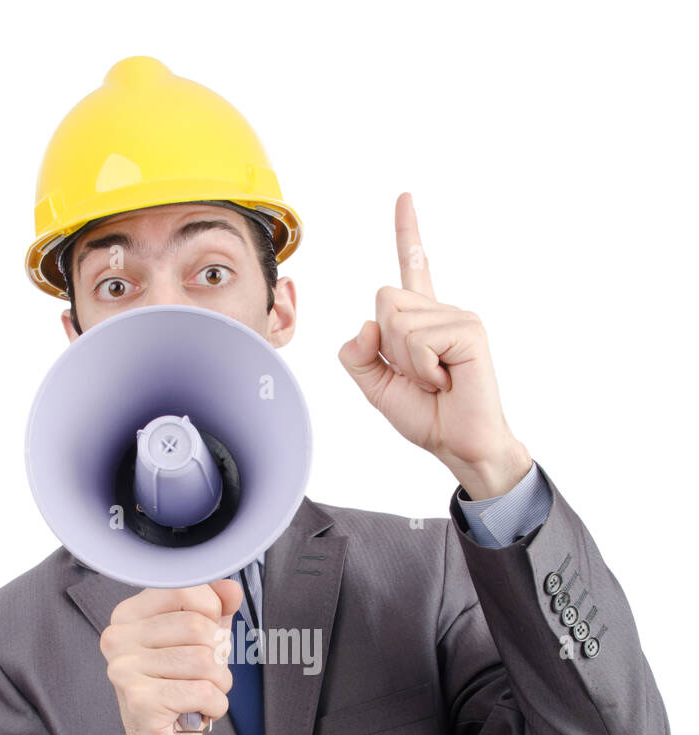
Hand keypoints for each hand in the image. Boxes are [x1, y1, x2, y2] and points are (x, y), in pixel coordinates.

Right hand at [100, 580, 241, 734]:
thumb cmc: (178, 690)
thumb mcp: (199, 642)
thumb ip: (214, 610)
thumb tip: (230, 588)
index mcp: (128, 617)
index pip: (183, 591)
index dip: (211, 612)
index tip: (206, 637)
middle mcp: (118, 640)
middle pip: (198, 627)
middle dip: (217, 655)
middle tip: (204, 675)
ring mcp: (125, 671)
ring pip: (204, 661)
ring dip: (218, 683)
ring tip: (202, 694)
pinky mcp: (141, 702)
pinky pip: (203, 692)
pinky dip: (215, 705)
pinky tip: (199, 712)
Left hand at [337, 192, 531, 500]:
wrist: (459, 444)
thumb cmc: (427, 416)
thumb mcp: (377, 387)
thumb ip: (358, 356)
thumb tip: (366, 324)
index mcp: (421, 320)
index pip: (412, 266)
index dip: (407, 231)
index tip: (404, 197)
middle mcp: (441, 311)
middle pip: (383, 301)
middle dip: (387, 347)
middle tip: (418, 375)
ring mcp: (458, 316)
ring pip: (396, 321)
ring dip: (407, 363)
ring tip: (436, 380)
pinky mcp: (469, 329)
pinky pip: (419, 339)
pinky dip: (423, 368)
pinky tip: (447, 379)